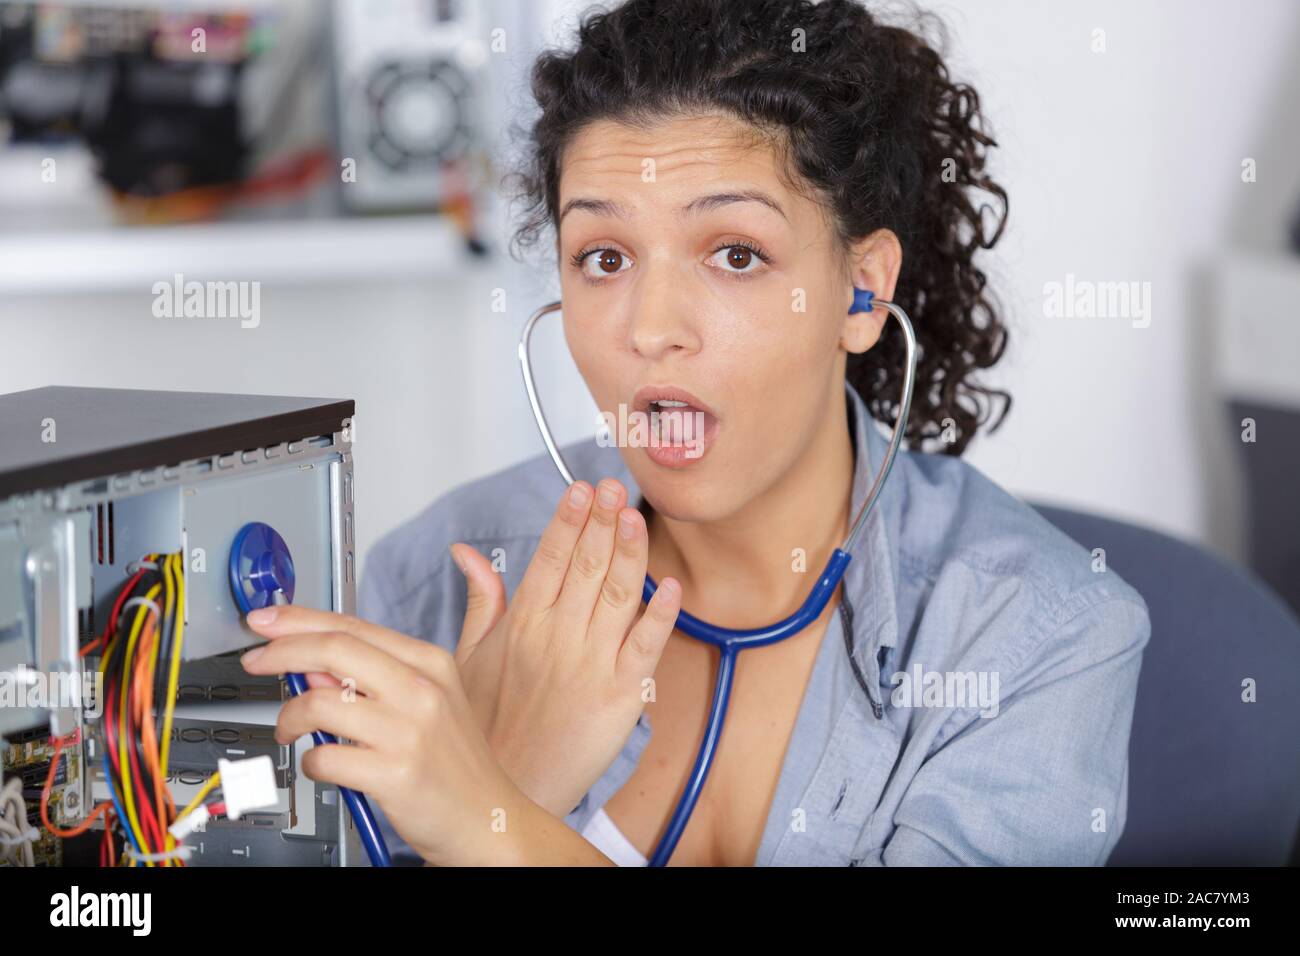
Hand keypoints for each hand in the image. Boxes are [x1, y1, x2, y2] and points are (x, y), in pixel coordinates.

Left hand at [239, 605, 602, 864]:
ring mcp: (408, 731)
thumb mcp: (426, 703)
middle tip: (256, 661)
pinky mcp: (394, 774)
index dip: (299, 620)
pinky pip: (324, 758)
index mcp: (430, 663)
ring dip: (289, 717)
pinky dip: (311, 763)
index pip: (352, 626)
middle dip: (281, 651)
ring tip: (290, 730)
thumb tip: (313, 666)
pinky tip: (324, 766)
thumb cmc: (454, 763)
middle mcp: (421, 690)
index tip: (267, 622)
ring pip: (319, 703)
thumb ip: (373, 677)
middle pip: (334, 649)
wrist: (487, 818)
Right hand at [450, 478, 681, 817]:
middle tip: (614, 487)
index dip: (568, 520)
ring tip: (634, 517)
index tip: (582, 488)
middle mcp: (556, 638)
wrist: (507, 789)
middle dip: (601, 521)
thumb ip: (481, 598)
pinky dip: (660, 616)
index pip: (549, 558)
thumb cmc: (488, 726)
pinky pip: (645, 648)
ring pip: (616, 596)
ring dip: (628, 553)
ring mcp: (590, 665)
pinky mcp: (620, 695)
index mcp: (523, 625)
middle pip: (584, 567)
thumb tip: (466, 552)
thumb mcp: (470, 656)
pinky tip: (671, 587)